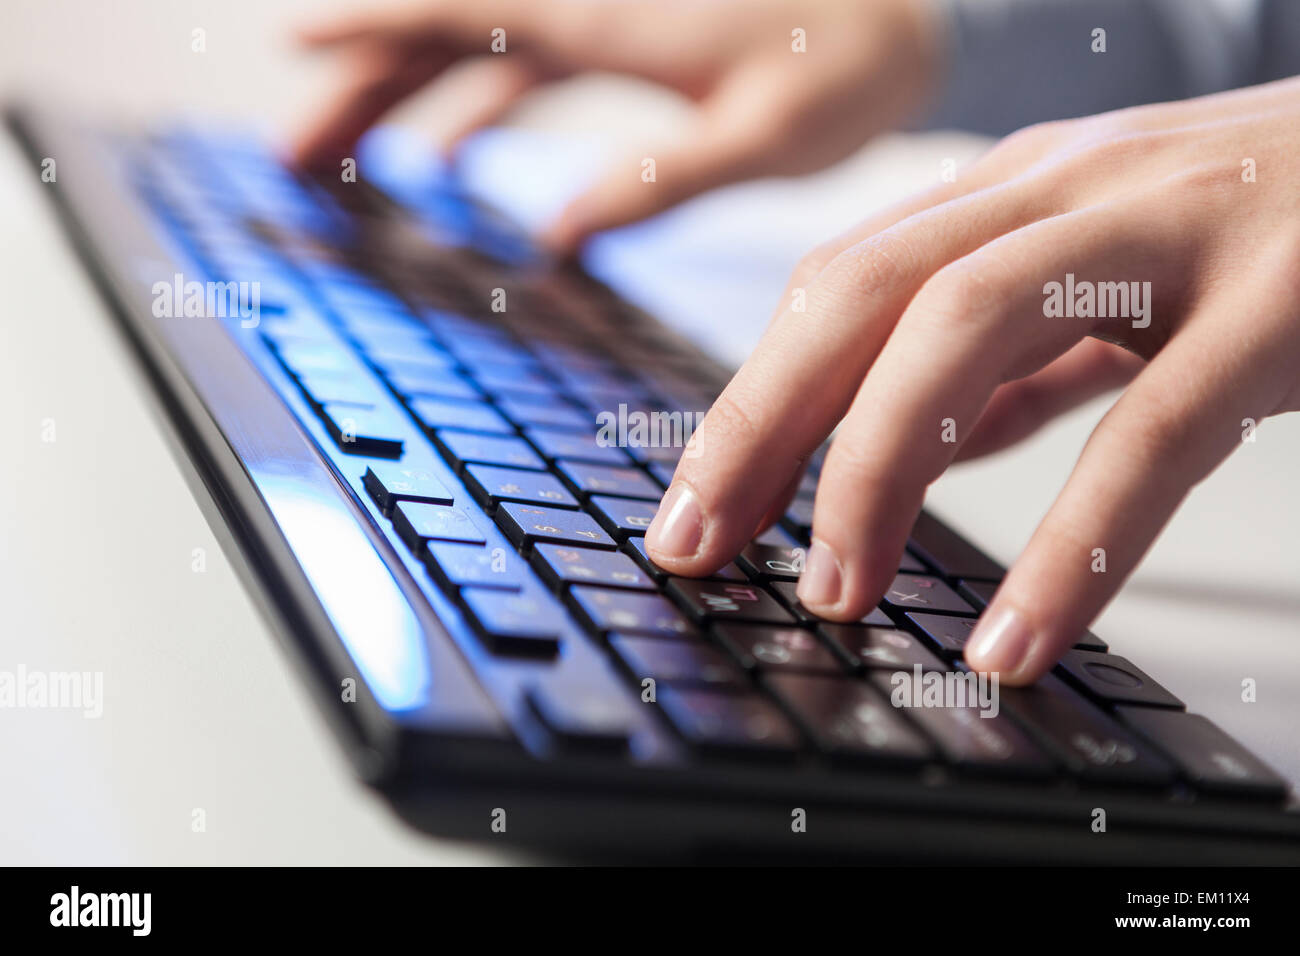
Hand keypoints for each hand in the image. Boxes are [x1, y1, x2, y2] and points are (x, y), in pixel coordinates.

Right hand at [287, 0, 938, 249]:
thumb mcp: (761, 133)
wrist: (910, 14)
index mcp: (606, 14)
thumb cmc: (850, 60)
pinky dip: (478, 105)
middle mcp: (588, 2)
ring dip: (407, 100)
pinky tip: (454, 157)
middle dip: (363, 82)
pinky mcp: (623, 36)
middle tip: (295, 153)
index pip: (460, 7)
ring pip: (474, 49)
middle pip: (445, 30)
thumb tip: (559, 235)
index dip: (371, 22)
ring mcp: (600, 16)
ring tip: (344, 159)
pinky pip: (523, 65)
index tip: (293, 42)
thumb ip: (658, 177)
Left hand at [645, 77, 1299, 684]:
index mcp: (1016, 191)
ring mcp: (1171, 229)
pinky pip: (1152, 427)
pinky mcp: (1278, 303)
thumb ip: (1016, 360)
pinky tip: (1018, 636)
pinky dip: (1074, 542)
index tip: (691, 504)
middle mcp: (1066, 189)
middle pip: (862, 296)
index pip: (837, 287)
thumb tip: (920, 444)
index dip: (749, 398)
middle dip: (760, 428)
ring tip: (833, 590)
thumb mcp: (1110, 276)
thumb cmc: (1271, 220)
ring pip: (968, 329)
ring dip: (875, 469)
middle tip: (698, 547)